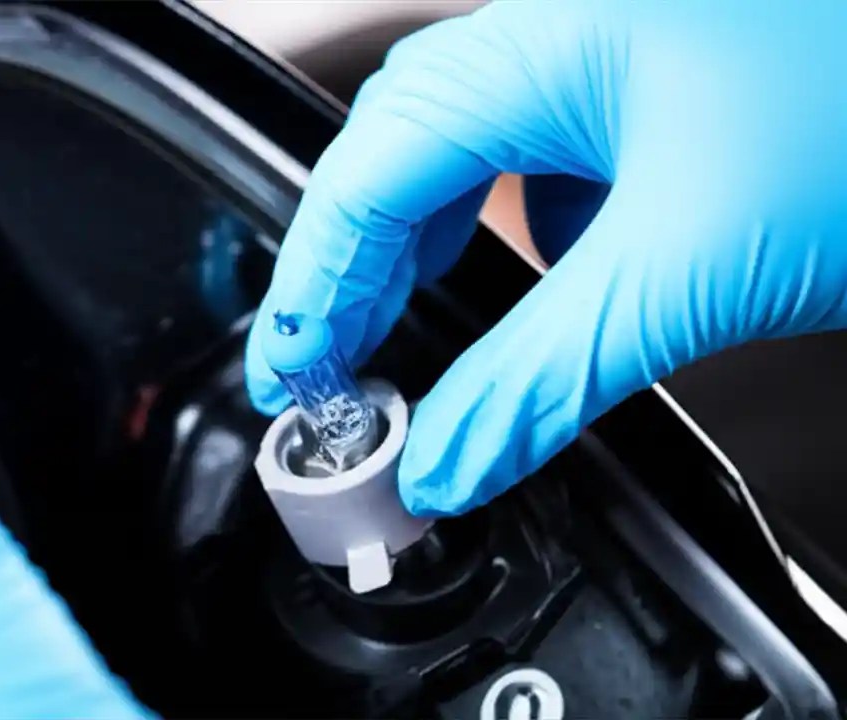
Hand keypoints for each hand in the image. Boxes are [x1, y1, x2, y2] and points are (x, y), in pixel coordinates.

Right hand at [245, 1, 846, 514]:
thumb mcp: (689, 269)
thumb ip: (544, 379)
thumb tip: (449, 460)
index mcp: (534, 44)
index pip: (364, 176)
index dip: (314, 288)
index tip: (294, 379)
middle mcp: (548, 38)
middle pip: (394, 165)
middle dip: (353, 276)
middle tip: (328, 377)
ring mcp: (595, 63)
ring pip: (458, 164)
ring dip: (421, 261)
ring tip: (392, 345)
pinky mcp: (639, 98)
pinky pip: (530, 167)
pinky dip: (501, 243)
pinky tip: (511, 293)